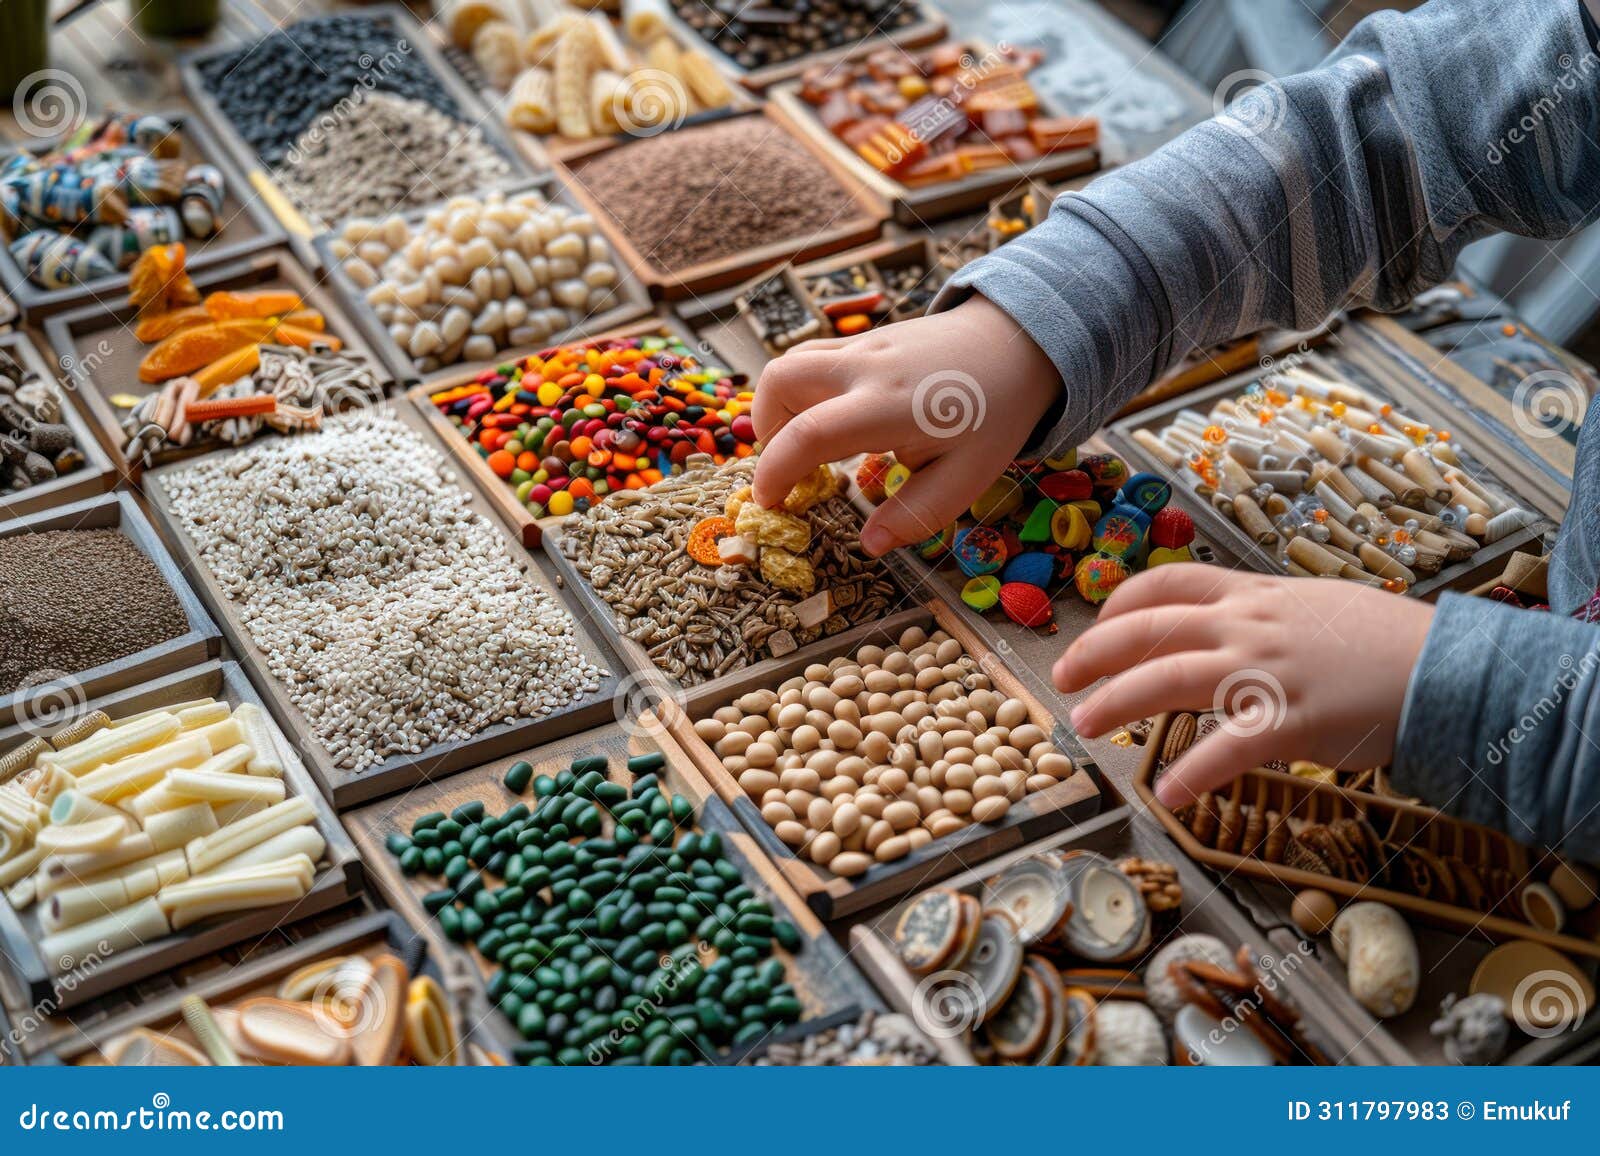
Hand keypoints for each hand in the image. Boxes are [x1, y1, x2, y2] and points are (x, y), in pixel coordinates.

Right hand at [751, 294, 1060, 554]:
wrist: (1015, 344)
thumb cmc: (995, 413)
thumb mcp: (969, 476)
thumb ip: (918, 513)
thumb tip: (871, 544)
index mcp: (889, 405)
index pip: (809, 433)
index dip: (776, 471)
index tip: (770, 504)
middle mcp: (865, 368)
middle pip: (779, 381)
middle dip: (766, 432)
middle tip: (789, 470)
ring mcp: (861, 346)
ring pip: (788, 364)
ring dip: (778, 408)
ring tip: (805, 447)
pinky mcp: (862, 341)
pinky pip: (809, 358)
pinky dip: (799, 391)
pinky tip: (826, 418)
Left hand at [1052, 564, 1433, 807]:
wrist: (1444, 666)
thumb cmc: (1382, 639)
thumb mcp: (1311, 604)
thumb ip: (1262, 612)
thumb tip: (1225, 620)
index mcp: (1253, 595)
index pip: (1167, 586)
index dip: (1119, 606)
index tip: (1093, 627)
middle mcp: (1249, 626)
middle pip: (1149, 631)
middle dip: (1095, 654)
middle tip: (1063, 679)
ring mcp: (1266, 671)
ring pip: (1170, 680)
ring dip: (1118, 703)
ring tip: (1085, 726)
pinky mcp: (1289, 722)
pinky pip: (1227, 750)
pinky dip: (1192, 773)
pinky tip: (1168, 795)